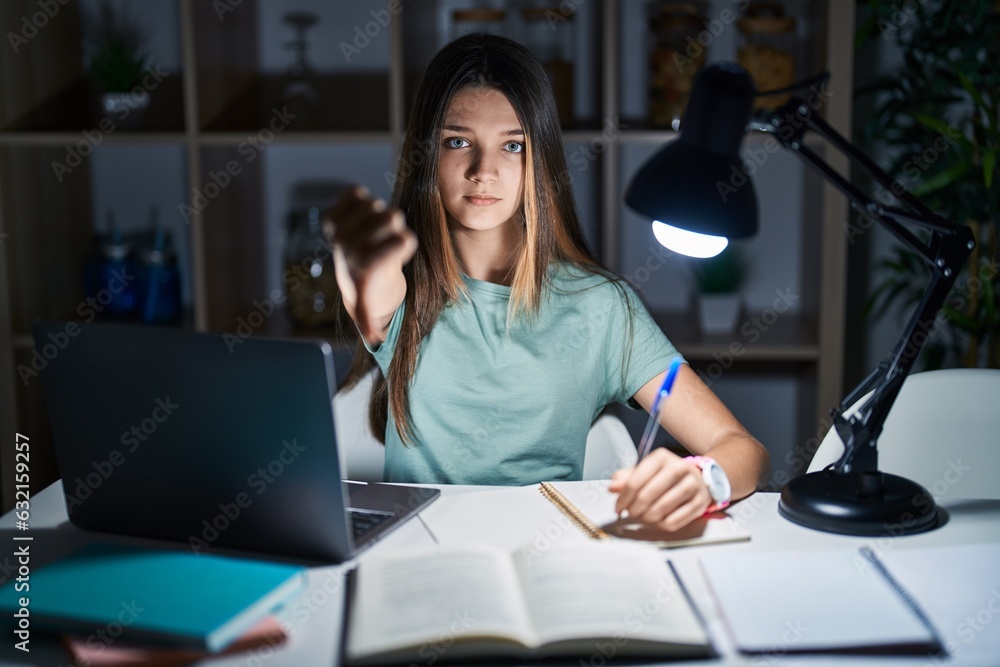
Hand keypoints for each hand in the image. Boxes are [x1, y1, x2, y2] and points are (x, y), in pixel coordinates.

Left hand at [324, 186, 416, 340]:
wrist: (352, 273)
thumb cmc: (374, 284)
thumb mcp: (377, 302)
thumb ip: (371, 318)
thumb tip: (371, 337)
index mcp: (363, 265)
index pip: (404, 240)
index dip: (406, 244)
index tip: (399, 253)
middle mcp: (346, 246)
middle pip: (394, 215)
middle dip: (395, 228)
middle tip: (385, 243)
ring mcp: (337, 229)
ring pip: (377, 203)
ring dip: (379, 217)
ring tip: (374, 235)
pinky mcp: (331, 214)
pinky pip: (356, 193)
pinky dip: (363, 202)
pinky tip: (361, 220)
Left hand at [608, 448, 711, 531]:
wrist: (698, 479)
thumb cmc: (665, 476)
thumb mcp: (645, 471)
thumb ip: (626, 478)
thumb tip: (612, 488)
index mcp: (661, 457)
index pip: (635, 480)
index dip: (623, 498)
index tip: (618, 507)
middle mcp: (679, 468)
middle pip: (647, 496)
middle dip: (634, 509)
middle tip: (630, 512)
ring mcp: (692, 486)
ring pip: (660, 510)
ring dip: (647, 518)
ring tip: (644, 516)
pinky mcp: (700, 503)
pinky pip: (674, 521)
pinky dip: (661, 524)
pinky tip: (658, 520)